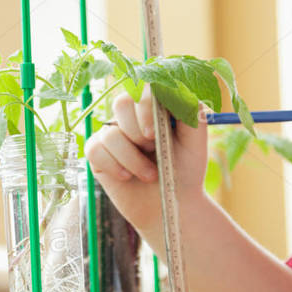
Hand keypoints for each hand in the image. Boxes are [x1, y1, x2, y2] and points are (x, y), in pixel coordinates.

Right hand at [84, 89, 210, 242]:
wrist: (171, 205)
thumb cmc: (185, 170)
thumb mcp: (195, 141)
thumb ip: (191, 112)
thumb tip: (177, 89)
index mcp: (154, 106)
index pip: (143, 86)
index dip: (145, 106)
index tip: (154, 133)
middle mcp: (131, 115)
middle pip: (122, 103)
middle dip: (137, 132)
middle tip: (153, 151)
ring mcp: (113, 133)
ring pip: (109, 132)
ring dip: (131, 158)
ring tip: (150, 175)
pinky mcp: (98, 153)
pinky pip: (95, 149)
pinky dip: (114, 165)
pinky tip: (127, 177)